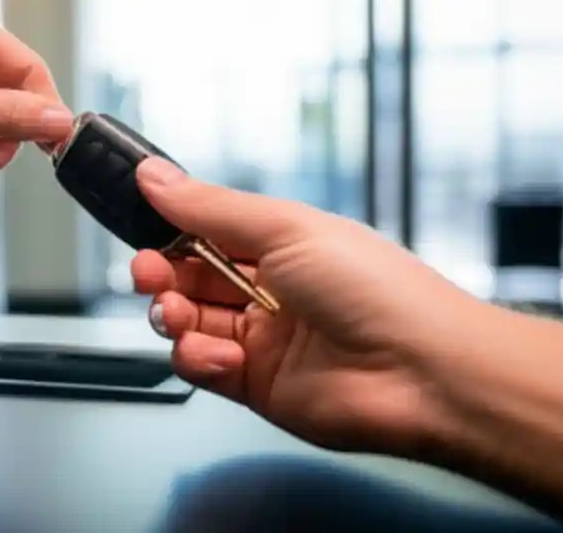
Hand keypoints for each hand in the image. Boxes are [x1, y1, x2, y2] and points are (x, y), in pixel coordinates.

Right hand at [131, 157, 487, 454]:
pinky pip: (203, 370)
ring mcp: (262, 341)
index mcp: (280, 245)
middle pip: (188, 279)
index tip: (138, 227)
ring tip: (179, 315)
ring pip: (188, 326)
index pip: (205, 233)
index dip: (168, 231)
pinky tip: (219, 356)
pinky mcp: (257, 387)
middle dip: (159, 275)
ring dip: (172, 317)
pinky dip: (197, 360)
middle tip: (150, 275)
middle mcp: (268, 291)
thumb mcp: (286, 228)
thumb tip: (153, 174)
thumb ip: (210, 206)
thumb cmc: (376, 289)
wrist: (425, 374)